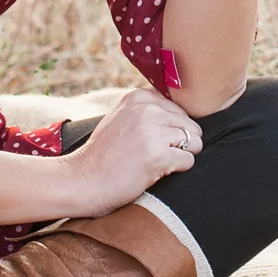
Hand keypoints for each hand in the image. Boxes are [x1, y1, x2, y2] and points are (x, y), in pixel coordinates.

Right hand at [65, 88, 203, 217]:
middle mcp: (147, 110)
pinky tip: (156, 171)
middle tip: (156, 154)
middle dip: (180, 142)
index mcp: (138, 97)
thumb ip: (146, 110)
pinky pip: (188, 160)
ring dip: (181, 155)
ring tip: (158, 162)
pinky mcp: (159, 155)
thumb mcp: (121, 117)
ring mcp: (153, 131)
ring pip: (194, 141)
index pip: (178, 109)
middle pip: (189, 125)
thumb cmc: (104, 154)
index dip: (170, 129)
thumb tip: (183, 116)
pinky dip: (178, 169)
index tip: (150, 140)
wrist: (83, 179)